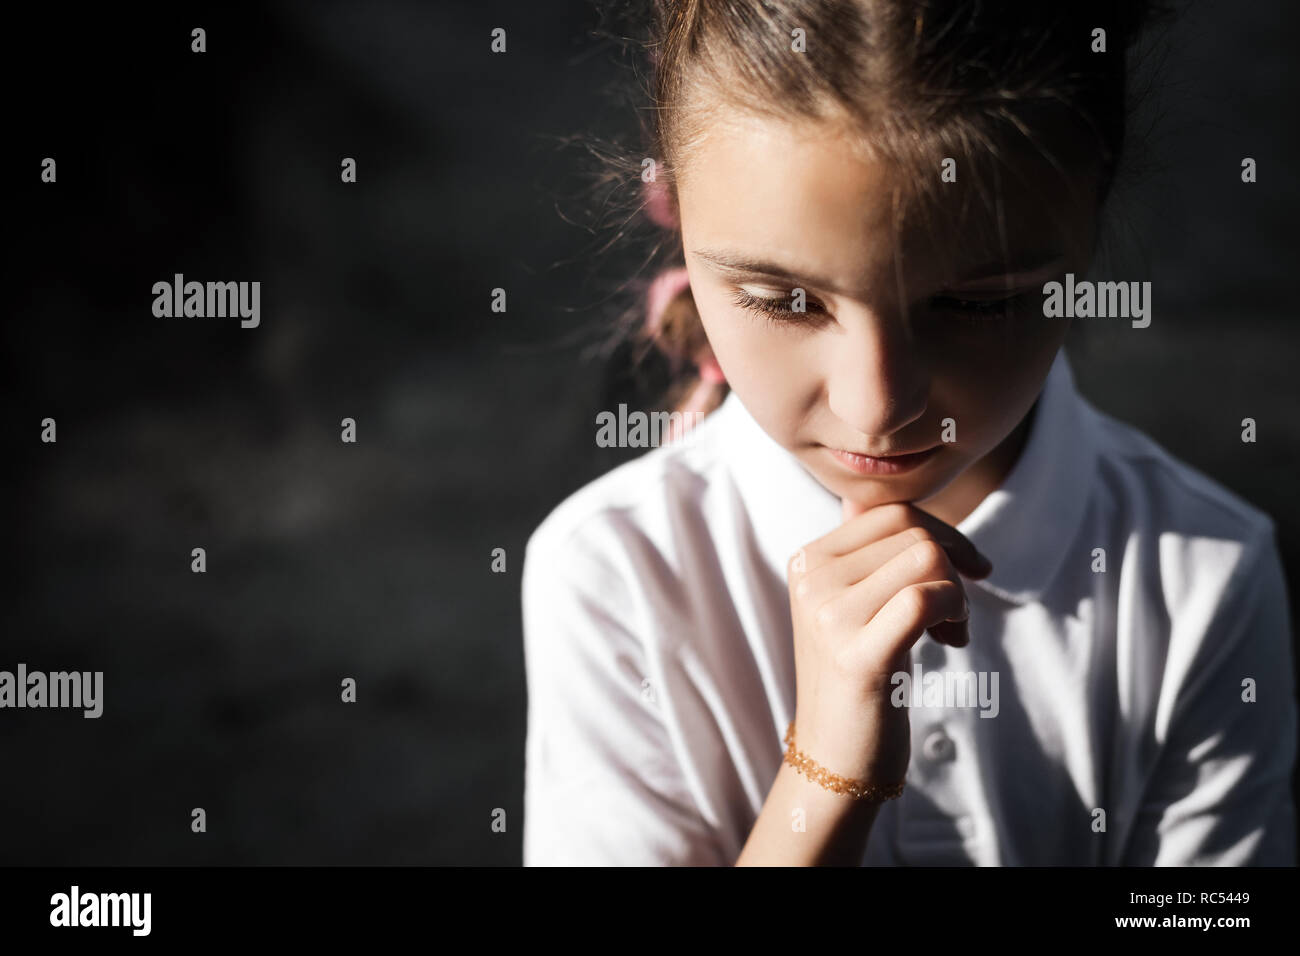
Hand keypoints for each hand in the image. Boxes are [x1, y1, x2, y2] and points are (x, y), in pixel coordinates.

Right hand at [785, 499, 992, 788]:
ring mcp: (830, 616)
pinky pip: (928, 598)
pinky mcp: (859, 654)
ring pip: (927, 560)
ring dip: (958, 594)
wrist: (835, 759)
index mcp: (807, 560)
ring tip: (951, 632)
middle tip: (956, 614)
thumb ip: (861, 552)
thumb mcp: (849, 606)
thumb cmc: (858, 680)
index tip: (967, 571)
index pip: (890, 512)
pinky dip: (956, 611)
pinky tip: (952, 641)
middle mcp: (811, 580)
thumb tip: (864, 499)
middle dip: (954, 565)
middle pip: (913, 532)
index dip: (942, 533)